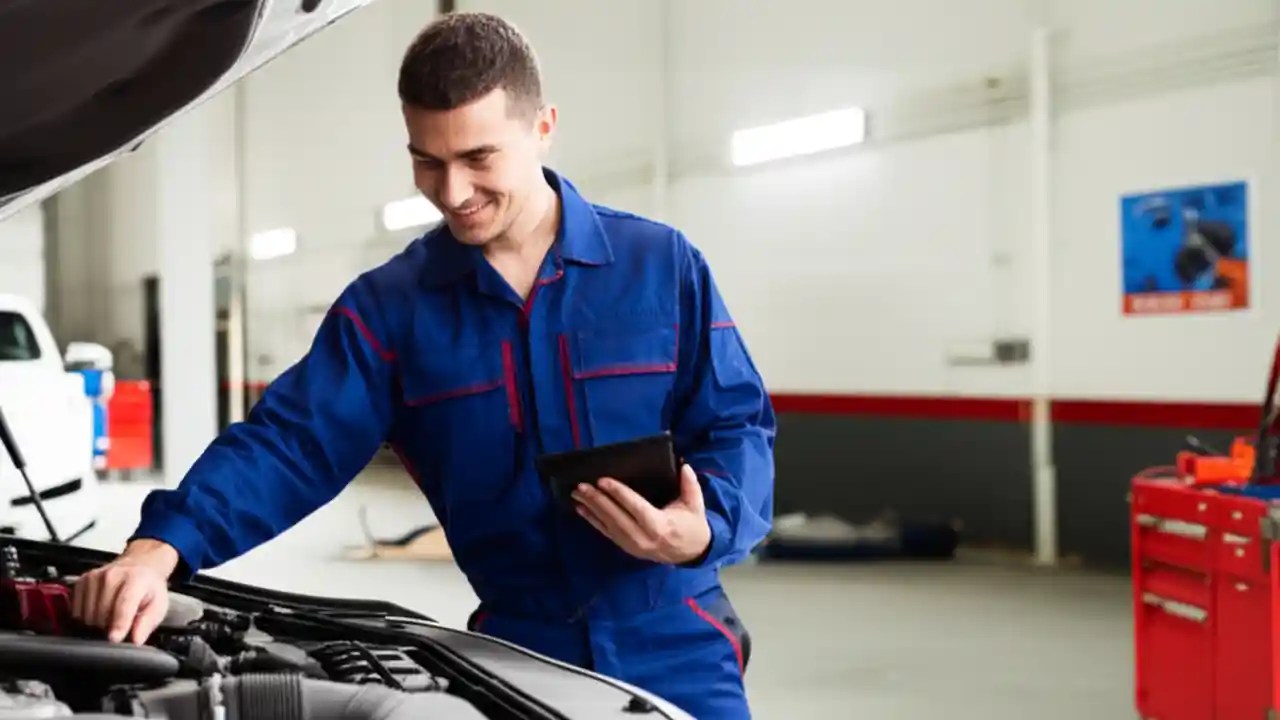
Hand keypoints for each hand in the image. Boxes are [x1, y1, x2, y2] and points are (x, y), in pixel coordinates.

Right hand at [71, 539, 176, 644]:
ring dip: (97, 623)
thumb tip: (136, 640)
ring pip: (87, 615)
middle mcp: (112, 575)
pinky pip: (76, 611)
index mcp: (136, 579)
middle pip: (102, 613)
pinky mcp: (81, 582)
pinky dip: (86, 616)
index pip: (124, 604)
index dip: (119, 623)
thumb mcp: (158, 605)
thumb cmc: (148, 588)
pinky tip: (98, 610)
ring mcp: (94, 577)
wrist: (138, 566)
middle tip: (120, 623)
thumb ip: (148, 623)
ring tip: (111, 615)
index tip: (115, 638)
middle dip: (109, 626)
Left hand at [573, 464, 710, 564]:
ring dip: (591, 509)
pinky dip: (593, 521)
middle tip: (582, 485)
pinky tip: (581, 509)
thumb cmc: (692, 525)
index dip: (619, 494)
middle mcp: (643, 538)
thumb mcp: (695, 505)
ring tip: (577, 493)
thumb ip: (690, 485)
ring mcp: (633, 545)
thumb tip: (684, 466)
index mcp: (661, 526)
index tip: (603, 481)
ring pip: (608, 526)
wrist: (691, 553)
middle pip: (616, 517)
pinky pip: (607, 533)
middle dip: (598, 501)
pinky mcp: (627, 547)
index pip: (636, 508)